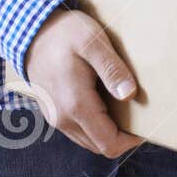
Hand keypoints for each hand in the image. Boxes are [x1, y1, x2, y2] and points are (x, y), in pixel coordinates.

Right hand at [22, 8, 143, 157]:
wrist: (30, 31)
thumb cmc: (63, 33)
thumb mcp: (93, 42)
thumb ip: (112, 69)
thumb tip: (129, 94)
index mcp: (76, 105)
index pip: (109, 143)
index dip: (131, 140)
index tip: (147, 124)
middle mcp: (63, 118)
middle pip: (100, 145)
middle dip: (122, 136)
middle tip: (139, 113)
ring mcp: (56, 117)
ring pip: (89, 139)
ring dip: (107, 130)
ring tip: (123, 105)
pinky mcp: (53, 111)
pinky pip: (78, 129)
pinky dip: (94, 124)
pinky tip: (104, 100)